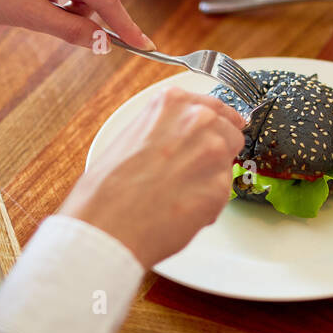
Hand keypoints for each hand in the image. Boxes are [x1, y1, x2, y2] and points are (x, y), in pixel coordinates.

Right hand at [59, 88, 246, 267]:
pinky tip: (180, 211)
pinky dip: (207, 204)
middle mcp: (198, 120)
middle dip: (214, 152)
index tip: (218, 132)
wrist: (105, 229)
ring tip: (177, 194)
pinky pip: (222, 194)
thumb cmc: (105, 190)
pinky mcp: (220, 188)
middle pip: (228, 133)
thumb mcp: (130, 136)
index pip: (213, 107)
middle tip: (188, 173)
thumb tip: (181, 138)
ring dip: (210, 178)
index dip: (215, 125)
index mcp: (172, 102)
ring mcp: (213, 153)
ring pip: (227, 164)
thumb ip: (163, 129)